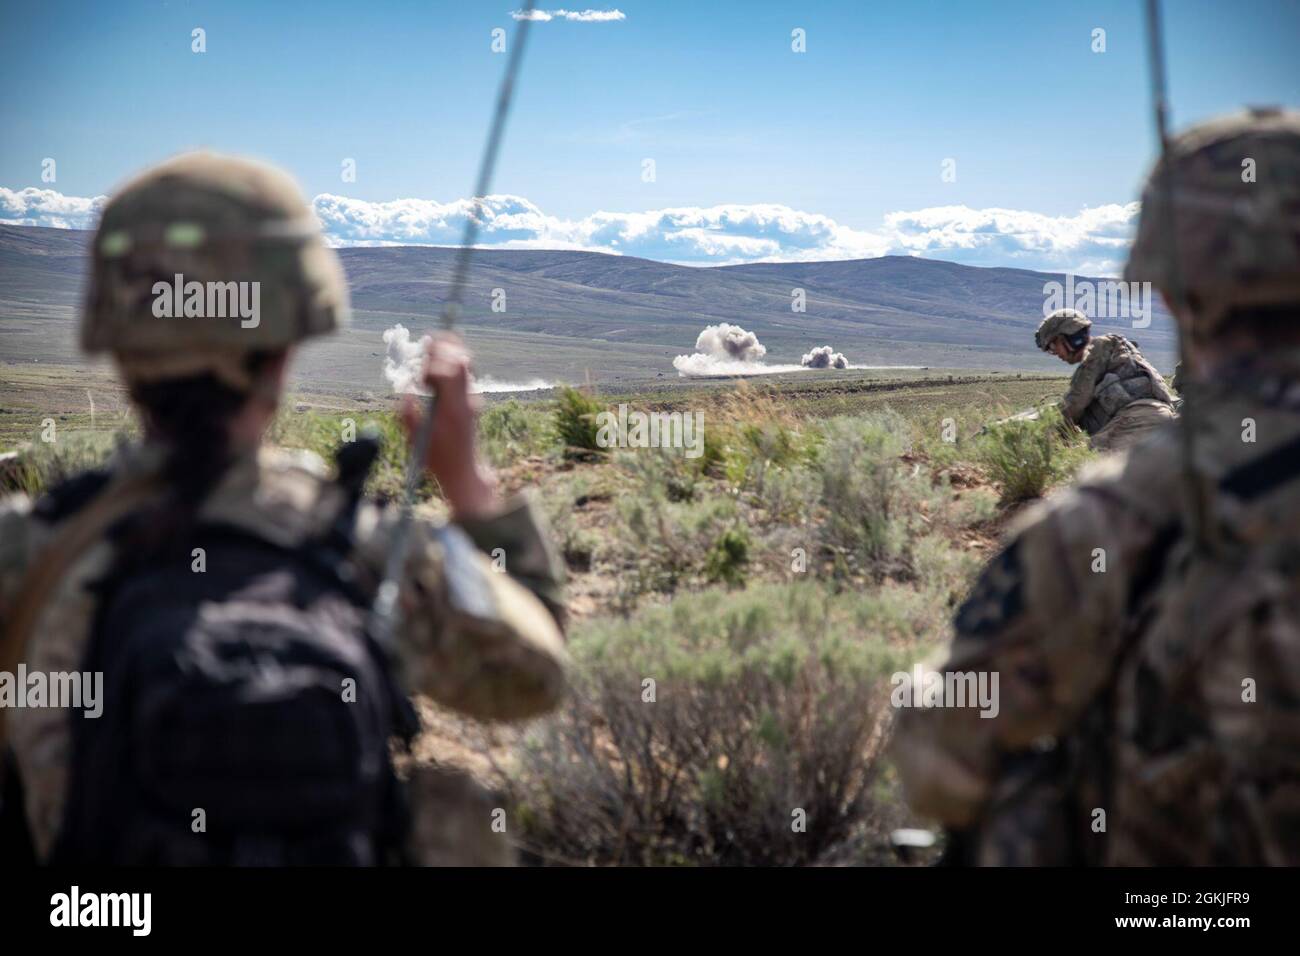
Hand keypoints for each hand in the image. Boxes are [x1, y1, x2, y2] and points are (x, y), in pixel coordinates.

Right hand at [398, 333, 499, 519]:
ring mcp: (472, 400)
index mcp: (452, 408)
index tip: (420, 364)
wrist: (464, 471)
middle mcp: (466, 400)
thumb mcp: (417, 439)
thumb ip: (408, 414)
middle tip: (427, 343)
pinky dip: (453, 362)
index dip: (433, 360)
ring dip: (450, 352)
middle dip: (443, 347)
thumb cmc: (438, 459)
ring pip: (466, 364)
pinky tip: (440, 363)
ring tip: (433, 348)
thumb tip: (405, 390)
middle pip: (461, 360)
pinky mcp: (472, 402)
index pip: (448, 371)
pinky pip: (465, 373)